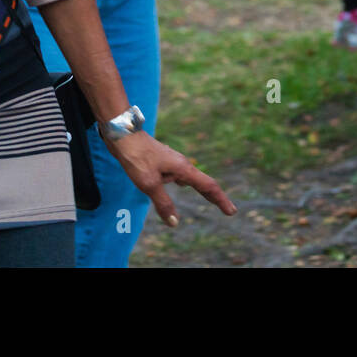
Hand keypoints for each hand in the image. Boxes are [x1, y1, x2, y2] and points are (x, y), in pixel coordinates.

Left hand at [106, 131, 237, 225]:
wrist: (124, 134)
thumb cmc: (137, 157)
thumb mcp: (149, 184)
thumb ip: (163, 203)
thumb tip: (174, 223)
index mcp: (183, 168)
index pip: (208, 186)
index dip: (221, 200)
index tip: (232, 212)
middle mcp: (181, 164)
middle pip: (203, 183)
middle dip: (215, 197)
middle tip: (228, 210)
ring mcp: (172, 162)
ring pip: (189, 179)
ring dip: (201, 190)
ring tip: (210, 199)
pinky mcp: (162, 161)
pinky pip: (178, 175)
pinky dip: (184, 183)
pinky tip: (178, 185)